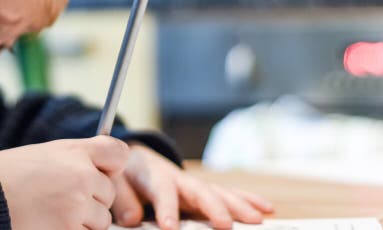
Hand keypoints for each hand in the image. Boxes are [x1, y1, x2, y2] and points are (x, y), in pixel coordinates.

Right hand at [0, 135, 129, 229]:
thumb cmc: (8, 175)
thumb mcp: (45, 154)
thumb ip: (75, 159)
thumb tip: (102, 172)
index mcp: (75, 151)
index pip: (118, 153)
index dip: (113, 166)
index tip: (104, 172)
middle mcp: (81, 175)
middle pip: (109, 193)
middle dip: (92, 200)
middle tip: (62, 198)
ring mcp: (77, 205)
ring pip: (101, 220)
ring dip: (83, 222)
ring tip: (52, 212)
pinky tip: (49, 223)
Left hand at [112, 144, 274, 229]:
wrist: (134, 158)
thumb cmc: (124, 174)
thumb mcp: (116, 182)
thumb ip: (123, 198)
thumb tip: (132, 218)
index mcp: (153, 176)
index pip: (161, 191)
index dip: (166, 208)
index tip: (170, 227)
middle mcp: (178, 178)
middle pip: (198, 190)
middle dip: (213, 207)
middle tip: (226, 224)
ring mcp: (193, 185)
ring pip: (218, 192)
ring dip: (238, 205)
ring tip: (257, 219)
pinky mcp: (204, 191)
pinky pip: (228, 193)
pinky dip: (247, 199)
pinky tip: (266, 208)